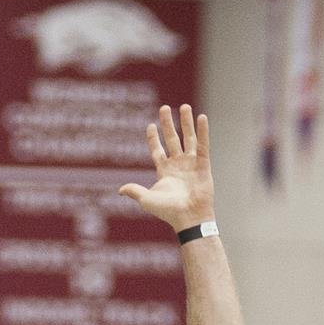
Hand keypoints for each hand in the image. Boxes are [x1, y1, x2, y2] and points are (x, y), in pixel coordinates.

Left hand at [119, 104, 214, 232]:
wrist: (189, 217)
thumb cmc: (168, 212)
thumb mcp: (147, 200)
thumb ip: (134, 191)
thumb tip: (120, 190)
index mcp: (164, 172)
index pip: (157, 150)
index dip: (153, 138)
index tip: (151, 125)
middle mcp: (178, 165)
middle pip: (172, 139)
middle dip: (168, 124)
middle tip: (164, 108)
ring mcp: (191, 164)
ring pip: (188, 138)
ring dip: (186, 123)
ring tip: (185, 107)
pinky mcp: (203, 165)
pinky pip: (203, 144)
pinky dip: (203, 131)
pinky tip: (201, 117)